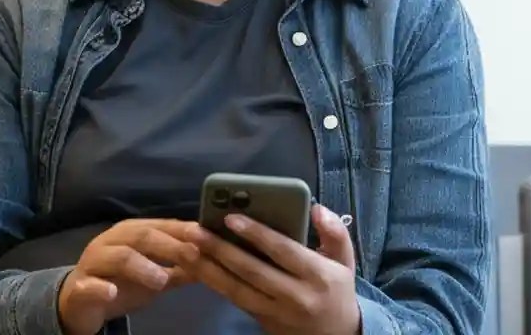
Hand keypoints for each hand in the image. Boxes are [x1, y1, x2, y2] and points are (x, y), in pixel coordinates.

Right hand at [57, 219, 199, 334]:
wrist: (79, 303)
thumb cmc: (120, 283)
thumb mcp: (155, 276)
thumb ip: (181, 269)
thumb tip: (213, 260)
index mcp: (132, 234)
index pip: (161, 226)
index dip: (185, 231)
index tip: (209, 238)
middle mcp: (112, 242)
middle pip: (142, 236)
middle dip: (169, 245)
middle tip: (193, 256)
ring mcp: (94, 262)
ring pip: (118, 257)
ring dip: (141, 266)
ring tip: (161, 279)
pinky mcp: (80, 287)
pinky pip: (89, 285)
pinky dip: (101, 287)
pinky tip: (112, 292)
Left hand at [179, 205, 360, 334]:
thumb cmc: (337, 290)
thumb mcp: (345, 260)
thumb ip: (335, 233)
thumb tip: (316, 208)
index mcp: (317, 275)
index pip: (283, 251)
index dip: (256, 234)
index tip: (230, 218)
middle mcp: (295, 296)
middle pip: (252, 270)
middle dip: (220, 250)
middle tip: (194, 230)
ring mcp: (277, 312)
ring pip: (237, 290)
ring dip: (208, 269)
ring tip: (185, 249)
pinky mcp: (262, 322)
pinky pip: (235, 300)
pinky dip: (215, 284)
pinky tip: (196, 268)